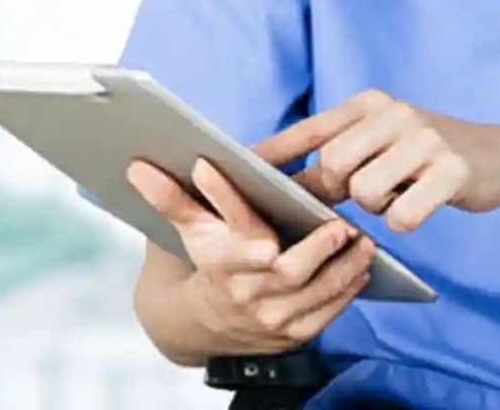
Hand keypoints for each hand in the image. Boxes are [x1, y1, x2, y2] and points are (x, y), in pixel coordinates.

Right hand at [129, 159, 374, 357]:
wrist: (203, 323)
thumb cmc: (204, 262)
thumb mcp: (187, 231)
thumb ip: (170, 198)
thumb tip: (136, 166)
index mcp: (219, 263)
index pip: (230, 235)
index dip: (233, 209)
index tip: (262, 195)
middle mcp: (245, 295)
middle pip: (287, 272)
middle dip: (316, 249)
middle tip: (339, 225)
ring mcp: (272, 318)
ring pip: (315, 293)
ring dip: (343, 267)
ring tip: (363, 242)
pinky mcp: (295, 333)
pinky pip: (328, 313)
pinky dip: (348, 289)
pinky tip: (362, 266)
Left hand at [257, 89, 499, 231]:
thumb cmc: (422, 156)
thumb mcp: (379, 142)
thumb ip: (336, 155)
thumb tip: (283, 183)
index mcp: (369, 104)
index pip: (310, 129)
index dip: (275, 152)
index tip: (240, 167)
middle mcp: (394, 114)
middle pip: (333, 163)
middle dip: (336, 188)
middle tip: (358, 194)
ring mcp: (426, 141)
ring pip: (365, 190)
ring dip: (374, 206)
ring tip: (395, 196)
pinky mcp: (452, 171)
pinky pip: (404, 214)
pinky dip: (404, 220)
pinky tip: (418, 207)